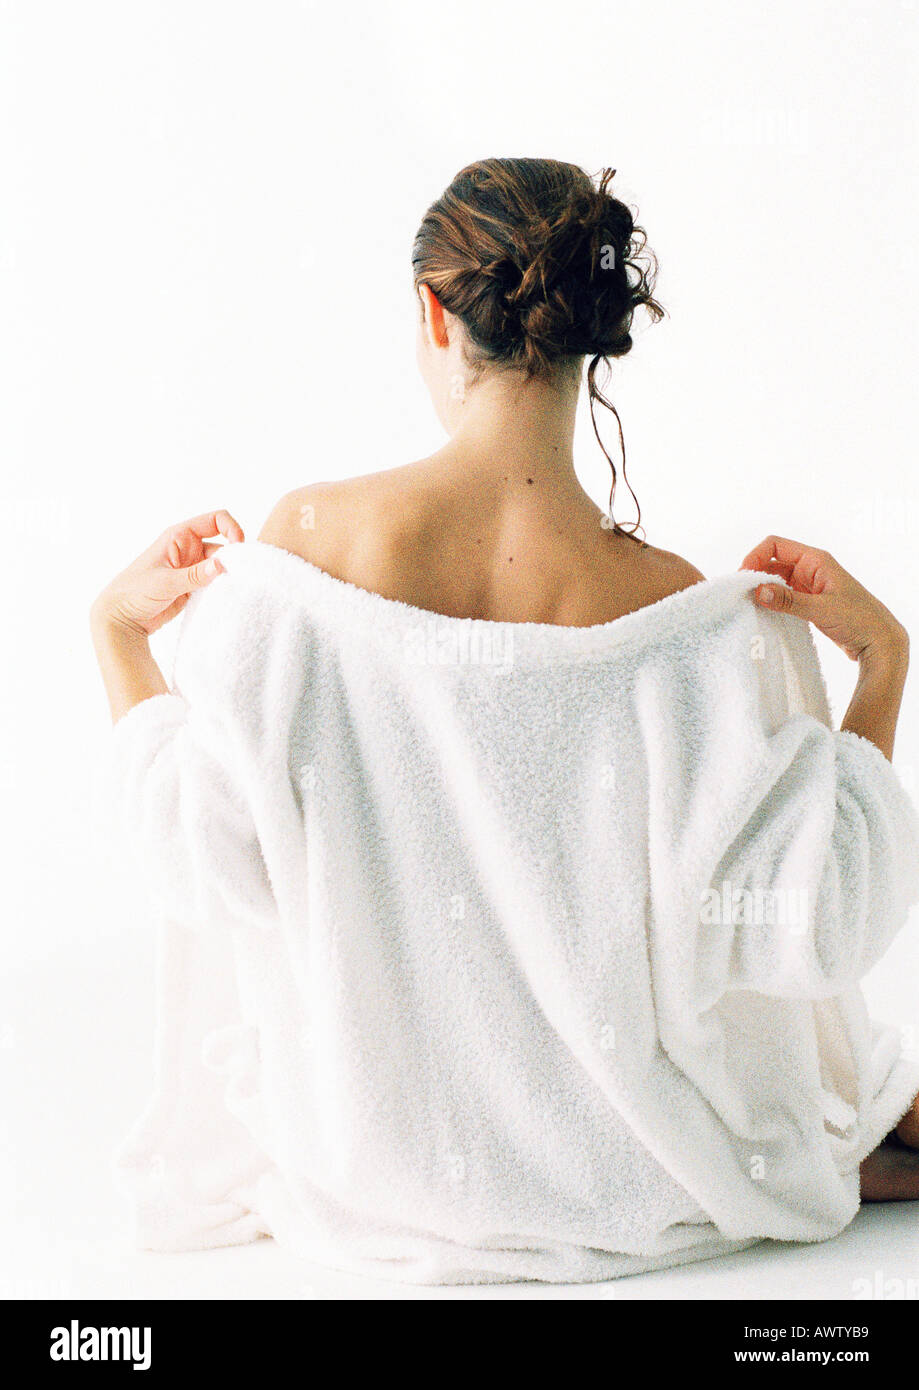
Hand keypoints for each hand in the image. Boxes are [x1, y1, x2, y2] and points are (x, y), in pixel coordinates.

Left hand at [90, 510, 244, 638]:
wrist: (121, 618)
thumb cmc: (134, 592)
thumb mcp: (165, 582)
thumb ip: (195, 575)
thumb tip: (223, 565)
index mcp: (179, 536)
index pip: (214, 521)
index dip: (231, 529)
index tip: (239, 548)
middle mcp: (188, 549)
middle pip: (223, 545)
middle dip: (234, 557)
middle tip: (241, 575)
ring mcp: (191, 569)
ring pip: (221, 566)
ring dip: (229, 575)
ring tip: (235, 588)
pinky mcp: (193, 587)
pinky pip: (215, 583)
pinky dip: (223, 588)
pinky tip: (227, 597)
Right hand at [740, 535, 907, 668]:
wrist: (877, 640)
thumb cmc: (858, 619)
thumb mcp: (821, 609)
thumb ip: (788, 600)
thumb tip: (758, 591)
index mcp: (816, 560)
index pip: (776, 545)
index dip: (756, 556)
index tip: (744, 577)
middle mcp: (811, 568)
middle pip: (773, 561)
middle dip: (755, 573)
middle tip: (741, 593)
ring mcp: (808, 585)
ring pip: (776, 579)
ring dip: (762, 589)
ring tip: (749, 604)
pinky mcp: (808, 601)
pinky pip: (782, 595)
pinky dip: (771, 601)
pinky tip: (763, 612)